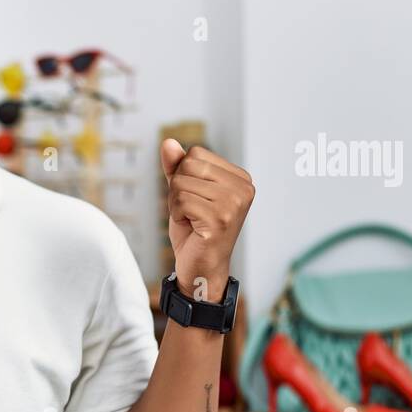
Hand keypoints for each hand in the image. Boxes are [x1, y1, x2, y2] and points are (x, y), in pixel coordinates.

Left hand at [160, 140, 253, 301]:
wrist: (200, 268)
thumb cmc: (194, 231)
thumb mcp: (183, 193)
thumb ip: (177, 168)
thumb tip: (168, 143)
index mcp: (240, 178)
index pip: (195, 154)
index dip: (183, 177)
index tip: (195, 200)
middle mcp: (243, 188)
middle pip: (188, 165)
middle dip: (178, 189)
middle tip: (190, 212)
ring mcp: (234, 203)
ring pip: (181, 183)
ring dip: (176, 204)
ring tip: (191, 221)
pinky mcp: (220, 218)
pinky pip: (180, 201)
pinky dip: (177, 215)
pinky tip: (191, 228)